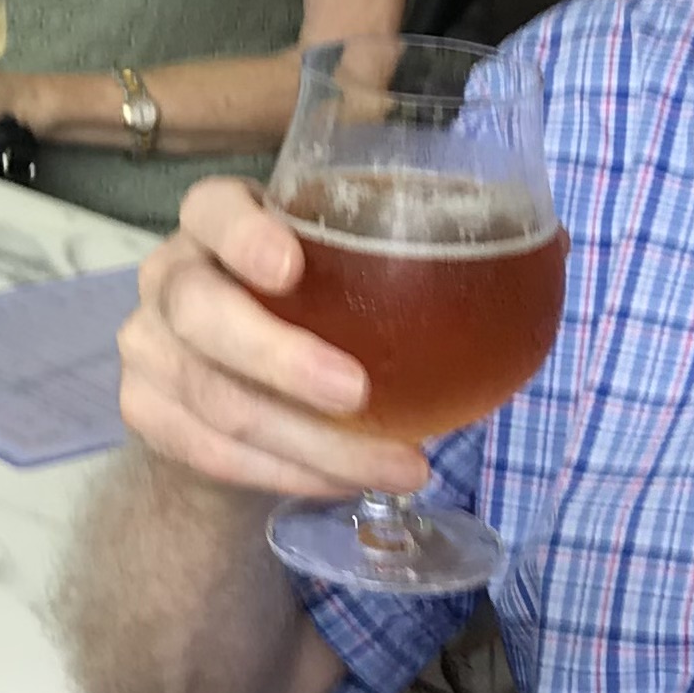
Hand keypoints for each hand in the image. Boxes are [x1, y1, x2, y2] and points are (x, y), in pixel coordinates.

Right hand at [117, 175, 431, 502]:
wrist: (234, 395)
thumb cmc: (311, 313)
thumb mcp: (348, 270)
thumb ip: (420, 254)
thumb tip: (548, 246)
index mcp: (219, 223)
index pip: (212, 209)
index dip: (244, 235)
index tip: (291, 268)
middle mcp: (170, 277)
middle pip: (201, 312)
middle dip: (281, 357)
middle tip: (358, 393)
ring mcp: (147, 347)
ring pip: (217, 401)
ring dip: (312, 443)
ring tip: (400, 466)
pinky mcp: (144, 412)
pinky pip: (213, 454)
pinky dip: (287, 475)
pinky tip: (346, 483)